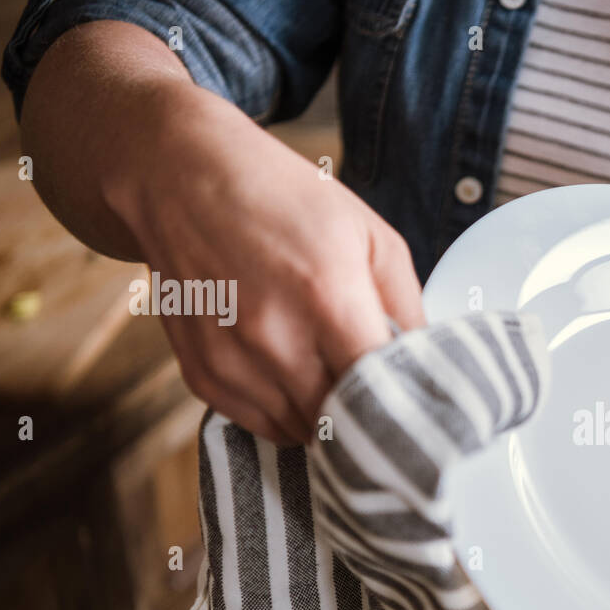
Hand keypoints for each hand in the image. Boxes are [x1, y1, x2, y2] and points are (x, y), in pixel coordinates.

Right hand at [105, 86, 422, 443]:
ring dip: (325, 417)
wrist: (181, 177)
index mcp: (327, 297)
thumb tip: (427, 362)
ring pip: (301, 431)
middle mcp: (274, 337)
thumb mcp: (369, 234)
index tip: (415, 397)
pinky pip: (260, 425)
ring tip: (332, 376)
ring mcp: (232, 360)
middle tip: (378, 394)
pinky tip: (293, 376)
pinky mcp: (202, 373)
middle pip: (341, 420)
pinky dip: (284, 413)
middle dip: (366, 414)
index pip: (379, 390)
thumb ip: (408, 304)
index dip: (403, 401)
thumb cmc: (284, 200)